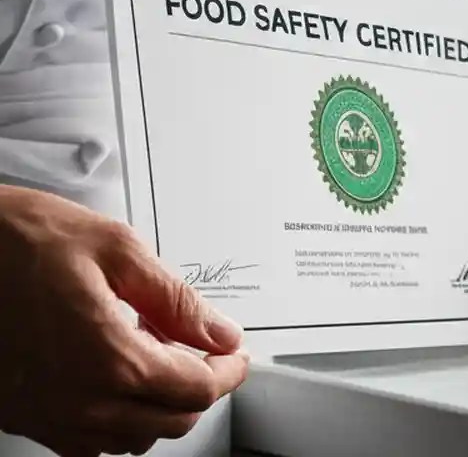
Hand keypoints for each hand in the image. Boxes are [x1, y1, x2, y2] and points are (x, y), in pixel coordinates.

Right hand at [0, 186, 248, 455]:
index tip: (236, 356)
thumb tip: (218, 331)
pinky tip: (114, 376)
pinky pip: (85, 442)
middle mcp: (77, 400)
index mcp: (109, 358)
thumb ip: (177, 299)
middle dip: (199, 388)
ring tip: (156, 356)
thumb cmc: (19, 240)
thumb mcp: (118, 250)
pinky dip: (115, 419)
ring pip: (130, 438)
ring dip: (157, 405)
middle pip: (170, 421)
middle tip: (205, 352)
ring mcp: (46, 415)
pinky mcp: (21, 416)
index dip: (229, 371)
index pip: (197, 389)